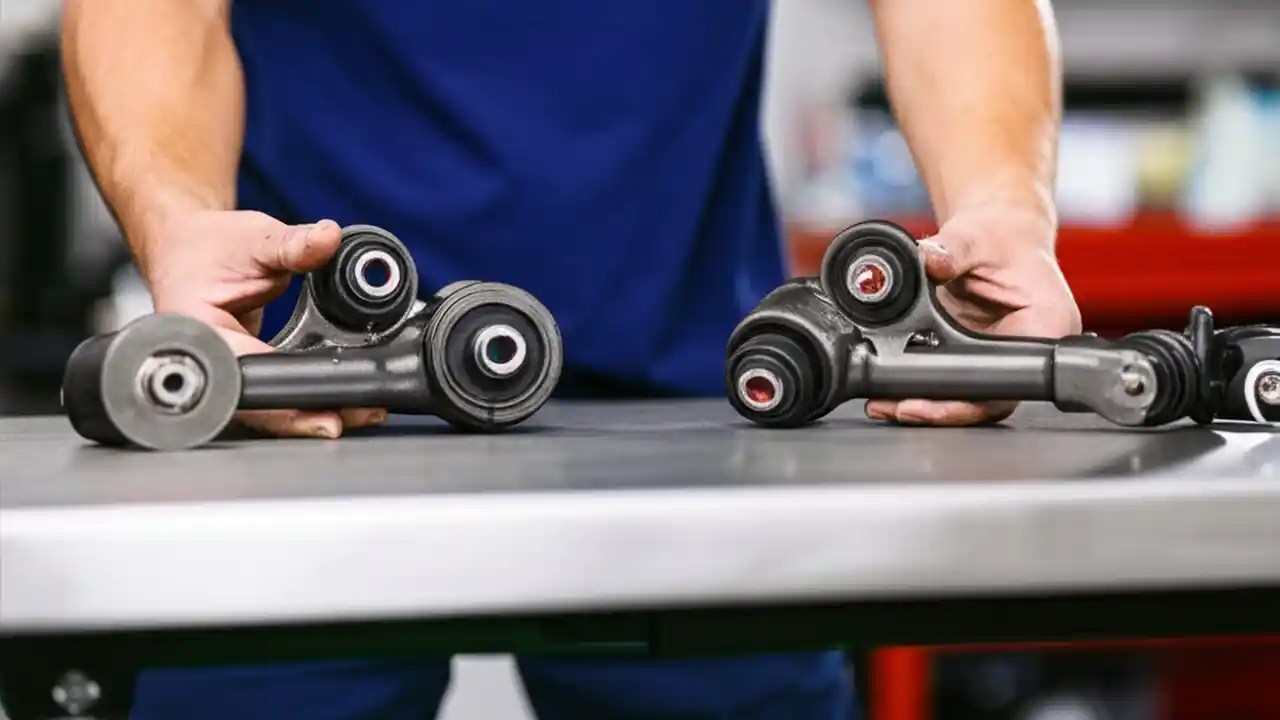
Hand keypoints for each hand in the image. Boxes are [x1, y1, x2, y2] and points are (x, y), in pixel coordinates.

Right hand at [139, 210, 386, 437]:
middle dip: (304, 419)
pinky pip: (276, 394)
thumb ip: (292, 243)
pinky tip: (338, 400)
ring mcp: (224, 373)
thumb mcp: (253, 238)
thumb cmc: (205, 246)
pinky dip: (305, 397)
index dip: (285, 404)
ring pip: (267, 410)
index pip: (243, 380)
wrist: (187, 249)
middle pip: (257, 408)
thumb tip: (327, 239)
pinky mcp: (245, 373)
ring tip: (356, 412)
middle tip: (352, 417)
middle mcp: (205, 362)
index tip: (323, 414)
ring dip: (309, 414)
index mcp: (195, 333)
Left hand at [865, 203, 1081, 424]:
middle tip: (895, 408)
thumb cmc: (1001, 236)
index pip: (1010, 380)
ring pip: (969, 399)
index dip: (967, 401)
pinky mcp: (980, 359)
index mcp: (1047, 324)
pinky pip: (954, 383)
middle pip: (987, 400)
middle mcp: (1030, 349)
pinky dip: (923, 389)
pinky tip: (891, 393)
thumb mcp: (974, 237)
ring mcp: (1003, 358)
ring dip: (927, 406)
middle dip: (939, 409)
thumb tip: (927, 259)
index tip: (928, 402)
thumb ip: (951, 250)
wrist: (998, 232)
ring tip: (884, 405)